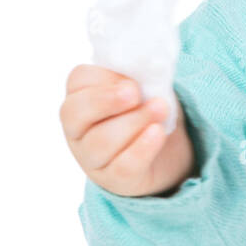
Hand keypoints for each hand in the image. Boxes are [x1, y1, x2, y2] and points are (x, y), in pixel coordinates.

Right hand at [60, 65, 195, 196]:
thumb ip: (141, 74)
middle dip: (106, 100)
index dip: (102, 77)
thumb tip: (151, 66)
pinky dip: (142, 148)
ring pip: (100, 142)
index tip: (130, 79)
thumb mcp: (146, 85)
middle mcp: (79, 130)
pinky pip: (123, 166)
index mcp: (83, 98)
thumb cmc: (150, 109)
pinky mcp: (116, 180)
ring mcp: (93, 158)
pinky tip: (157, 133)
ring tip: (161, 109)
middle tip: (135, 93)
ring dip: (134, 121)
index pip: (77, 81)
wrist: (169, 150)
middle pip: (75, 114)